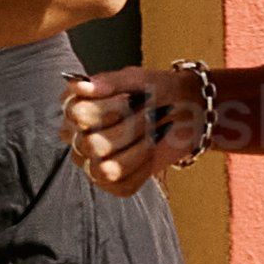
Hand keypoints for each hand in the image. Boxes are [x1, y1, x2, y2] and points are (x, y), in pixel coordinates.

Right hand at [56, 60, 223, 194]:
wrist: (188, 109)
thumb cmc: (158, 91)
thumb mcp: (136, 79)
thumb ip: (108, 82)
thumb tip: (82, 86)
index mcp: (76, 107)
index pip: (76, 114)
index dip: (107, 109)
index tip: (130, 98)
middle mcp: (77, 137)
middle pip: (91, 144)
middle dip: (130, 128)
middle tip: (150, 113)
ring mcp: (91, 162)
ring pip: (104, 169)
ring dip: (138, 149)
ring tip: (153, 132)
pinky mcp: (112, 182)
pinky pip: (122, 184)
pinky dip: (144, 167)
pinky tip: (152, 150)